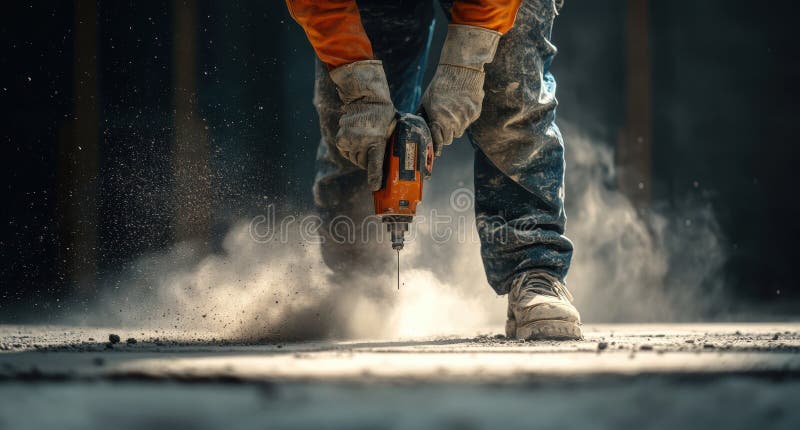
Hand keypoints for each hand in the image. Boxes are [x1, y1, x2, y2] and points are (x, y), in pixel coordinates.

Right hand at [329, 60, 395, 190]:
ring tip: (366, 143)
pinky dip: (352, 151)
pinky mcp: (341, 140)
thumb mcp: (391, 132)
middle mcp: (361, 142)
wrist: (366, 99)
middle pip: (364, 164)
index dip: (375, 177)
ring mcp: (350, 141)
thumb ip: (388, 148)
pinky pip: (347, 153)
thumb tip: (392, 164)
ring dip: (360, 156)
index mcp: (376, 141)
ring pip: (355, 159)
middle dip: (370, 161)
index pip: (375, 164)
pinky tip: (358, 141)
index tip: (375, 187)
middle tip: (374, 152)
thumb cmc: (382, 115)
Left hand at [422, 25, 500, 155]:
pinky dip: (465, 117)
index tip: (437, 137)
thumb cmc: (440, 85)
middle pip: (451, 138)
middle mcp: (454, 122)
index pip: (441, 141)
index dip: (438, 139)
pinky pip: (469, 121)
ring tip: (453, 111)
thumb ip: (424, 116)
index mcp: (440, 120)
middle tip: (444, 123)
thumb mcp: (426, 100)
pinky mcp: (475, 113)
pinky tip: (461, 105)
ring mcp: (466, 118)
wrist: (460, 70)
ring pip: (461, 130)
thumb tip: (420, 126)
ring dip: (456, 125)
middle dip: (447, 133)